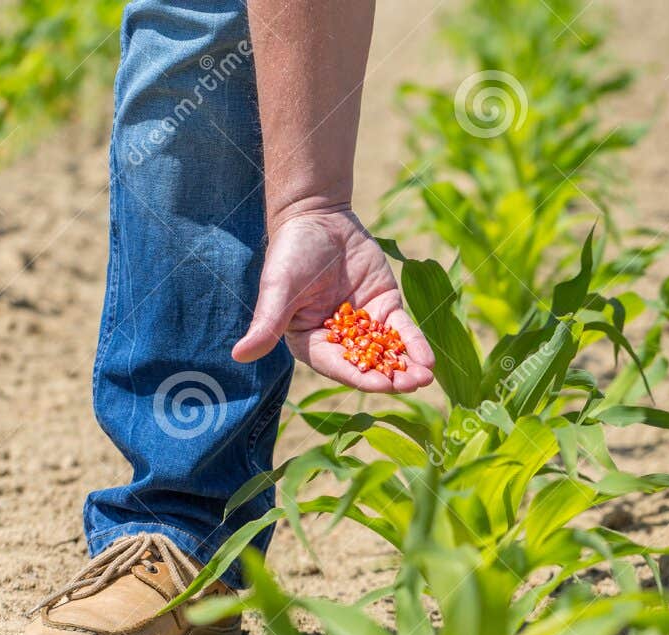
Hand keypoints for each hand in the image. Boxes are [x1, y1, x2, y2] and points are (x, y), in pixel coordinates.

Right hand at [232, 206, 434, 392]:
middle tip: (413, 385)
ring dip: (407, 367)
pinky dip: (415, 344)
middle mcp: (338, 340)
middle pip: (367, 365)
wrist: (319, 216)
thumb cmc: (291, 252)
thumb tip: (239, 356)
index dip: (359, 376)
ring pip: (388, 352)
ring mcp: (364, 326)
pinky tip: (429, 360)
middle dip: (390, 377)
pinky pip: (401, 330)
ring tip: (426, 379)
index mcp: (310, 341)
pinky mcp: (384, 308)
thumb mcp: (278, 288)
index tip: (381, 385)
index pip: (337, 365)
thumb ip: (266, 324)